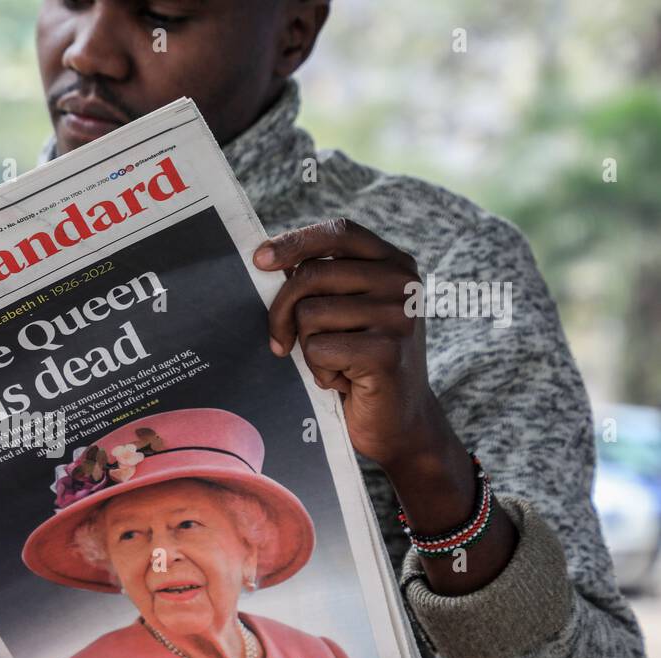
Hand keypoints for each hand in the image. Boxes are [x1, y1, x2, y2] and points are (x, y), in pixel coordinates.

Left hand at [254, 217, 448, 471]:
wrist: (400, 421)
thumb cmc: (361, 363)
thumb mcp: (347, 312)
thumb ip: (322, 282)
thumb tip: (269, 257)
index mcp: (394, 263)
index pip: (339, 232)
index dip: (295, 242)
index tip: (259, 260)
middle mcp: (402, 283)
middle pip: (311, 275)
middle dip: (282, 311)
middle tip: (281, 341)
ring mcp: (398, 316)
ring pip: (309, 314)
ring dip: (307, 347)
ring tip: (334, 363)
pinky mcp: (386, 352)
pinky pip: (318, 349)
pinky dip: (319, 371)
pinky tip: (343, 381)